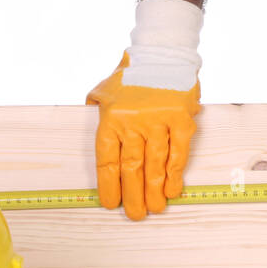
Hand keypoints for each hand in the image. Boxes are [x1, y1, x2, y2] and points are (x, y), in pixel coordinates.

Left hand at [86, 52, 200, 220]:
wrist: (163, 52)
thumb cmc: (132, 74)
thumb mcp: (104, 89)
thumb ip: (95, 107)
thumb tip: (85, 117)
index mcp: (111, 119)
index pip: (107, 160)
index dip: (109, 185)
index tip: (111, 203)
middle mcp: (133, 123)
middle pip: (131, 168)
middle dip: (133, 195)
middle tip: (136, 215)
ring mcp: (158, 122)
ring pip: (155, 164)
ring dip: (155, 190)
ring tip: (155, 208)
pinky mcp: (181, 119)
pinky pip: (178, 152)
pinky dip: (176, 173)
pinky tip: (173, 189)